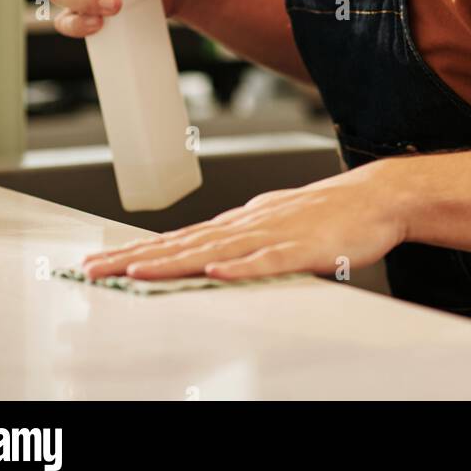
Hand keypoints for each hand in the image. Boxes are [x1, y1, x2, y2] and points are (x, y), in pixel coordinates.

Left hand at [80, 162, 406, 281]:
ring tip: (137, 272)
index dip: (137, 252)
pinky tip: (215, 273)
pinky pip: (268, 261)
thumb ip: (241, 236)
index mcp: (238, 224)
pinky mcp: (303, 249)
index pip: (177, 240)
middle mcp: (246, 226)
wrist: (376, 197)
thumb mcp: (274, 223)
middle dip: (136, 258)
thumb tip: (209, 249)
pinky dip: (241, 267)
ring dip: (174, 262)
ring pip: (214, 251)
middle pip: (182, 245)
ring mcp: (273, 235)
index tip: (101, 262)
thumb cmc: (328, 213)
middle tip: (94, 269)